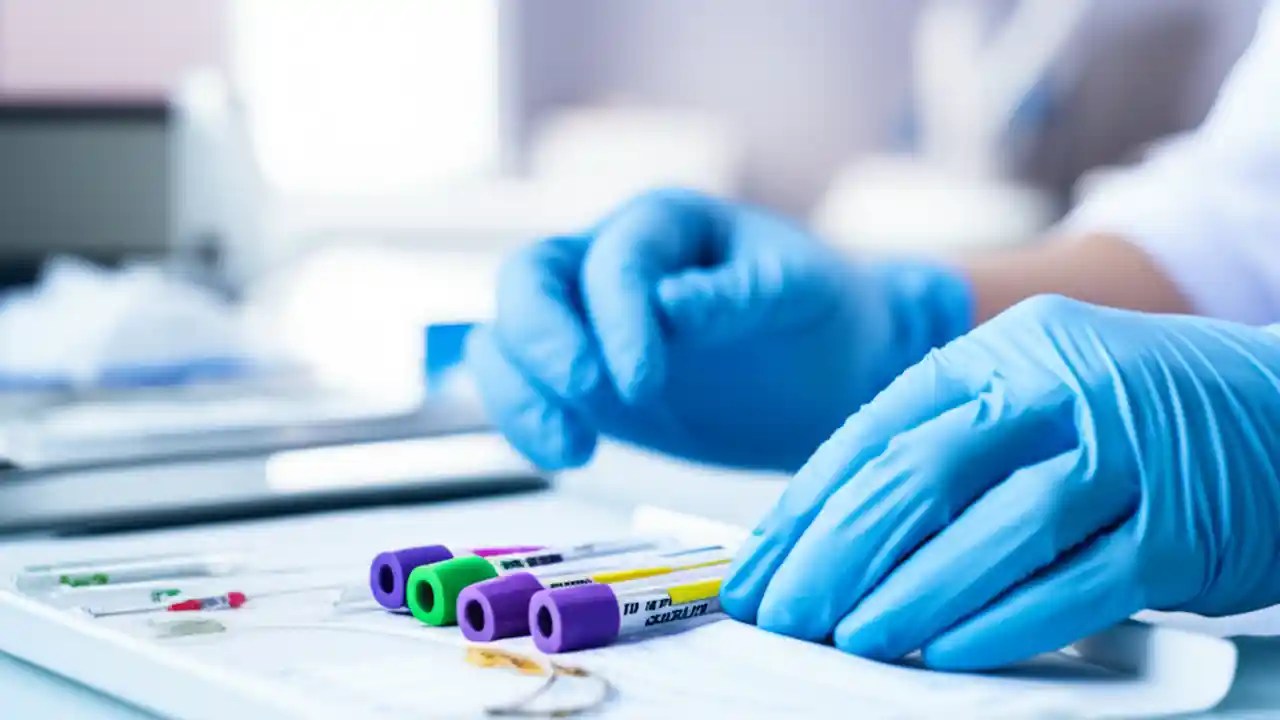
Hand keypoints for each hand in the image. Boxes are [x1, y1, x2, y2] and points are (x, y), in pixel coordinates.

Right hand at [466, 189, 971, 470]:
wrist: (825, 372)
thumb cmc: (820, 314)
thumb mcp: (800, 291)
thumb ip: (738, 294)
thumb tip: (668, 305)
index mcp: (664, 222)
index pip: (615, 259)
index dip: (618, 320)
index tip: (643, 385)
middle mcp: (607, 260)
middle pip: (528, 280)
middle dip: (543, 342)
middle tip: (589, 400)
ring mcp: (584, 321)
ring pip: (506, 338)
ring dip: (519, 394)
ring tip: (574, 453)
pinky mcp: (579, 380)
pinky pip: (521, 391)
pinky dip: (524, 423)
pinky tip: (568, 457)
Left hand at [722, 295, 1279, 669]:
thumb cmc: (1136, 409)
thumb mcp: (1038, 390)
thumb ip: (950, 442)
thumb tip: (839, 526)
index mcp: (1008, 350)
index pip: (880, 428)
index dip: (809, 503)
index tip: (761, 564)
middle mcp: (1064, 389)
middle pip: (922, 475)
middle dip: (837, 555)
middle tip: (784, 612)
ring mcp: (1127, 455)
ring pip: (997, 531)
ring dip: (913, 595)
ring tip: (850, 639)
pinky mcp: (1181, 530)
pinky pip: (1078, 586)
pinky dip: (1006, 623)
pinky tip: (950, 653)